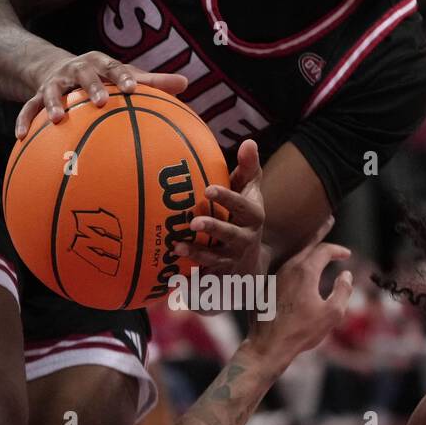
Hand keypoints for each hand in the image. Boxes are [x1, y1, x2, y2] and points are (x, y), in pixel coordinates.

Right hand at [15, 53, 188, 137]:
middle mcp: (76, 69)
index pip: (114, 67)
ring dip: (54, 103)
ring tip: (58, 120)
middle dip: (91, 87)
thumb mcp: (123, 76)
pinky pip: (27, 108)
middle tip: (100, 102)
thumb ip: (152, 83)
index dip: (122, 77)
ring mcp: (55, 82)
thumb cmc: (102, 78)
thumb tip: (186, 83)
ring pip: (52, 91)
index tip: (132, 89)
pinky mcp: (36, 95)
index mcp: (100, 64)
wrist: (57, 67)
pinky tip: (20, 137)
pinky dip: (24, 120)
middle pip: (84, 75)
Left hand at [175, 139, 264, 276]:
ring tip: (176, 248)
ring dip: (196, 254)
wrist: (251, 262)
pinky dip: (190, 283)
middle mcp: (244, 239)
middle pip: (231, 235)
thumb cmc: (243, 215)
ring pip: (215, 259)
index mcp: (253, 216)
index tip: (208, 190)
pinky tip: (172, 279)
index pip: (242, 206)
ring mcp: (232, 260)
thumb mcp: (249, 192)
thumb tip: (249, 141)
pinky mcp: (219, 277)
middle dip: (214, 229)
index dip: (227, 198)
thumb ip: (248, 168)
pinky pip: (205, 281)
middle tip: (193, 223)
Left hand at [248, 221, 351, 365]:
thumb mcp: (332, 313)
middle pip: (307, 246)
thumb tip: (346, 275)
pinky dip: (296, 263)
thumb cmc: (301, 331)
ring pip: (294, 257)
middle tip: (327, 223)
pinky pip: (284, 269)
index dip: (338, 250)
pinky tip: (298, 268)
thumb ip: (343, 290)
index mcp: (305, 271)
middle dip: (320, 236)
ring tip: (315, 246)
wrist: (268, 345)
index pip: (324, 250)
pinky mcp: (267, 288)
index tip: (347, 255)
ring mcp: (275, 277)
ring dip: (307, 251)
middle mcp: (288, 269)